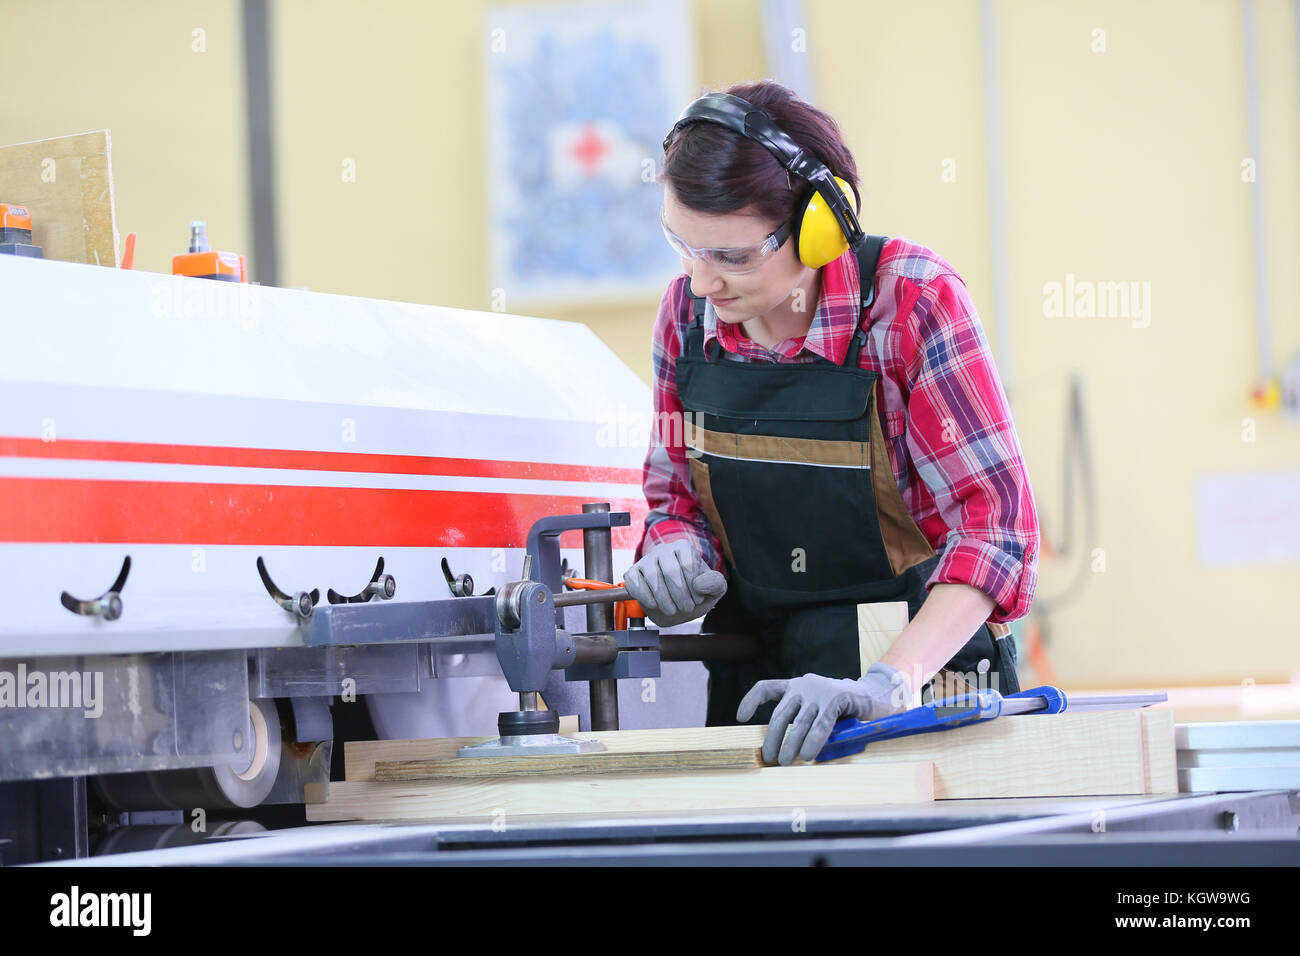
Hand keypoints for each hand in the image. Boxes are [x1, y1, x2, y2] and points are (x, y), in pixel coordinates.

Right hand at [622, 539, 726, 626]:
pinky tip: (654, 604)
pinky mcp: (632, 573)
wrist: (676, 604)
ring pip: (652, 575)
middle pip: (671, 570)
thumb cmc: (695, 593)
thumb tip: (700, 584)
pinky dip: (644, 596)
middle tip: (686, 608)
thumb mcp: (713, 589)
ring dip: (663, 598)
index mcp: (684, 548)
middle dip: (680, 594)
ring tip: (672, 610)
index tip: (697, 599)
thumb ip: (715, 583)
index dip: (693, 586)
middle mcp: (664, 550)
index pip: (688, 563)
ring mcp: (646, 561)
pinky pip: (634, 581)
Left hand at [737, 663, 910, 764]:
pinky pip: (820, 725)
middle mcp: (804, 685)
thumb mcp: (817, 710)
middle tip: (770, 758)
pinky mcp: (836, 698)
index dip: (751, 701)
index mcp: (797, 685)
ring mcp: (820, 690)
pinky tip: (808, 756)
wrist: (875, 697)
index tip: (741, 718)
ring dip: (791, 746)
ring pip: (799, 723)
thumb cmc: (843, 709)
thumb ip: (802, 720)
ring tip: (787, 763)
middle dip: (773, 738)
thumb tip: (783, 748)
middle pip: (780, 714)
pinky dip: (812, 742)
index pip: (767, 687)